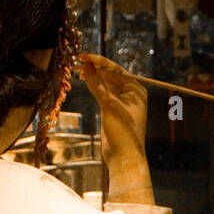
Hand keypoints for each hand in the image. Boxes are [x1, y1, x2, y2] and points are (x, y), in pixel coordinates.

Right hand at [79, 53, 147, 170]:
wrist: (123, 157)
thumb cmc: (122, 131)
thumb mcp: (109, 105)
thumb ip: (98, 84)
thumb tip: (87, 66)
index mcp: (136, 90)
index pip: (116, 70)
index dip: (99, 62)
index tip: (83, 56)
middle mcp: (131, 94)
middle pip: (110, 75)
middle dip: (95, 69)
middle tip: (77, 62)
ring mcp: (122, 102)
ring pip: (105, 84)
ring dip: (93, 77)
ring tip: (78, 69)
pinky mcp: (112, 110)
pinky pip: (102, 93)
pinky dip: (94, 87)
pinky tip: (84, 80)